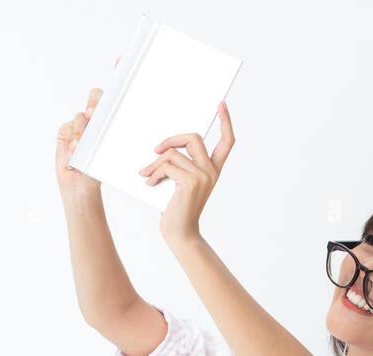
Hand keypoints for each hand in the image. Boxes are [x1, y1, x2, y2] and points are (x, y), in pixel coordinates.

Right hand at [55, 55, 120, 201]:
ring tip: (84, 145)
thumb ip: (115, 138)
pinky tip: (75, 150)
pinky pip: (69, 128)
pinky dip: (73, 139)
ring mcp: (81, 124)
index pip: (117, 95)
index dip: (119, 73)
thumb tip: (117, 124)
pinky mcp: (66, 132)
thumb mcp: (115, 155)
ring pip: (82, 116)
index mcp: (115, 121)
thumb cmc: (104, 173)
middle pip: (97, 97)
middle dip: (96, 103)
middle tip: (94, 114)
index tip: (121, 60)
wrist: (83, 188)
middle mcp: (98, 119)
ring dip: (83, 131)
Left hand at [138, 102, 234, 244]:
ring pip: (173, 153)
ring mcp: (203, 176)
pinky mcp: (190, 182)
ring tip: (146, 174)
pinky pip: (167, 165)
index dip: (226, 122)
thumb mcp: (180, 182)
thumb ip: (179, 164)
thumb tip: (161, 148)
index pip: (227, 142)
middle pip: (194, 138)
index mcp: (214, 170)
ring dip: (155, 162)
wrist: (180, 233)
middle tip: (156, 149)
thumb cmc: (177, 208)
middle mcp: (212, 171)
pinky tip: (149, 183)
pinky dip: (154, 173)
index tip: (222, 105)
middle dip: (171, 139)